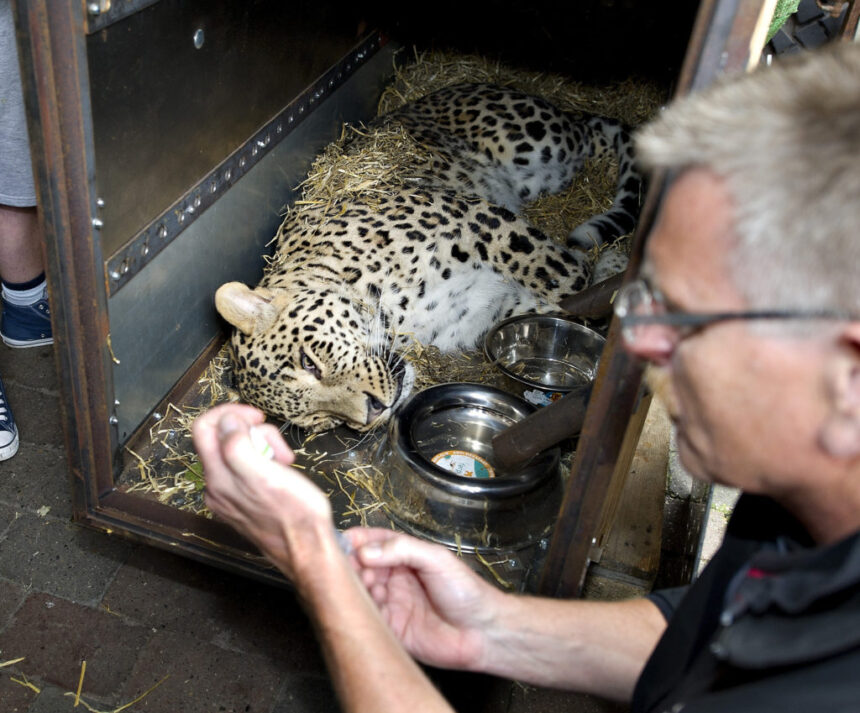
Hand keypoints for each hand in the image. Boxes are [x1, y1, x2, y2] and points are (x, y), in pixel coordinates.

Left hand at [192, 403, 337, 579]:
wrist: (308, 549)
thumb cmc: (293, 512)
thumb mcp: (265, 471)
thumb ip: (237, 444)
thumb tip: (228, 421)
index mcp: (217, 476)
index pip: (203, 428)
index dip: (230, 412)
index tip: (257, 416)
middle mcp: (216, 486)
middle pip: (223, 438)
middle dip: (253, 431)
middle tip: (277, 444)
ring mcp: (229, 496)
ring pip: (239, 453)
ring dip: (264, 447)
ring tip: (285, 462)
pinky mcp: (244, 502)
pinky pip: (248, 470)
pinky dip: (265, 464)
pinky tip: (282, 474)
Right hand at [346, 528, 504, 671]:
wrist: (483, 632)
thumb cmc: (466, 591)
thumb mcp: (436, 559)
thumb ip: (401, 550)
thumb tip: (366, 551)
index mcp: (403, 556)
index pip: (370, 543)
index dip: (354, 542)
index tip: (341, 544)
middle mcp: (393, 578)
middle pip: (359, 567)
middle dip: (352, 566)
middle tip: (352, 568)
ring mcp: (390, 603)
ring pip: (360, 592)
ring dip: (357, 588)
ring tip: (366, 585)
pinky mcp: (390, 629)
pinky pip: (368, 618)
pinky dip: (362, 612)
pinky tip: (368, 606)